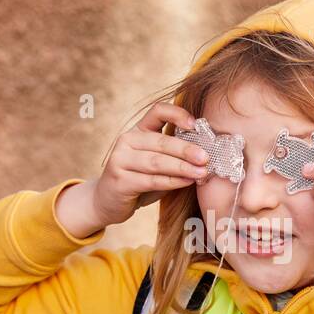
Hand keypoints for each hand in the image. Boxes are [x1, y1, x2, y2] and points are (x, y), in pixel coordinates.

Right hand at [56, 102, 209, 236]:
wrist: (108, 202)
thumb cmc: (138, 180)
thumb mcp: (155, 163)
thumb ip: (173, 156)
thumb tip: (204, 155)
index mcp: (137, 131)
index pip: (157, 111)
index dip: (177, 114)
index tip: (195, 125)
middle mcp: (126, 140)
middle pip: (161, 141)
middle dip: (186, 150)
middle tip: (206, 157)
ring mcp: (120, 159)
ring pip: (157, 162)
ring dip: (182, 167)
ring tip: (201, 172)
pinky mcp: (120, 180)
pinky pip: (151, 180)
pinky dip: (172, 181)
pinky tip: (186, 182)